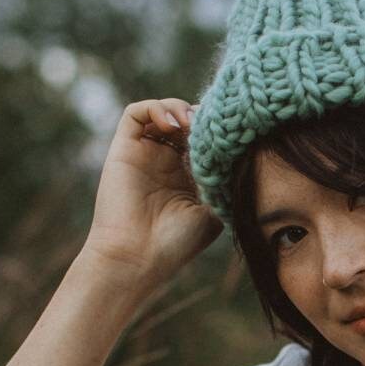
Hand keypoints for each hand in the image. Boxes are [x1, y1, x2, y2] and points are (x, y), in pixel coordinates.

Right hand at [82, 97, 225, 285]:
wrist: (137, 257)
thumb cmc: (176, 242)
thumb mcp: (214, 209)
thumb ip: (225, 178)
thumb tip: (240, 150)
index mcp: (188, 177)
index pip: (204, 139)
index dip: (217, 131)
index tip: (232, 133)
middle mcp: (165, 162)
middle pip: (185, 120)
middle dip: (201, 117)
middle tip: (213, 125)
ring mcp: (144, 154)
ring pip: (162, 111)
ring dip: (180, 109)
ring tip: (192, 124)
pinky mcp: (124, 149)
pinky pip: (136, 113)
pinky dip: (156, 108)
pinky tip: (173, 123)